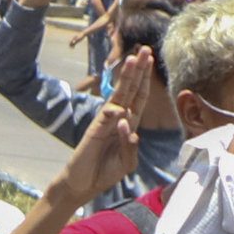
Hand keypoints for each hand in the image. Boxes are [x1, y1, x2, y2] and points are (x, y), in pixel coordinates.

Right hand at [58, 55, 150, 202]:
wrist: (83, 184)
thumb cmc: (105, 172)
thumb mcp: (126, 163)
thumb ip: (131, 147)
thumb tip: (132, 131)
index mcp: (129, 124)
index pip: (139, 96)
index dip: (145, 78)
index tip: (151, 60)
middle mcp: (118, 119)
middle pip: (130, 89)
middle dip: (138, 70)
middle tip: (145, 49)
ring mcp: (105, 123)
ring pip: (118, 97)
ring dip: (125, 79)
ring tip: (131, 60)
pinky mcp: (94, 132)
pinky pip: (104, 120)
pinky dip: (112, 115)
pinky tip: (118, 110)